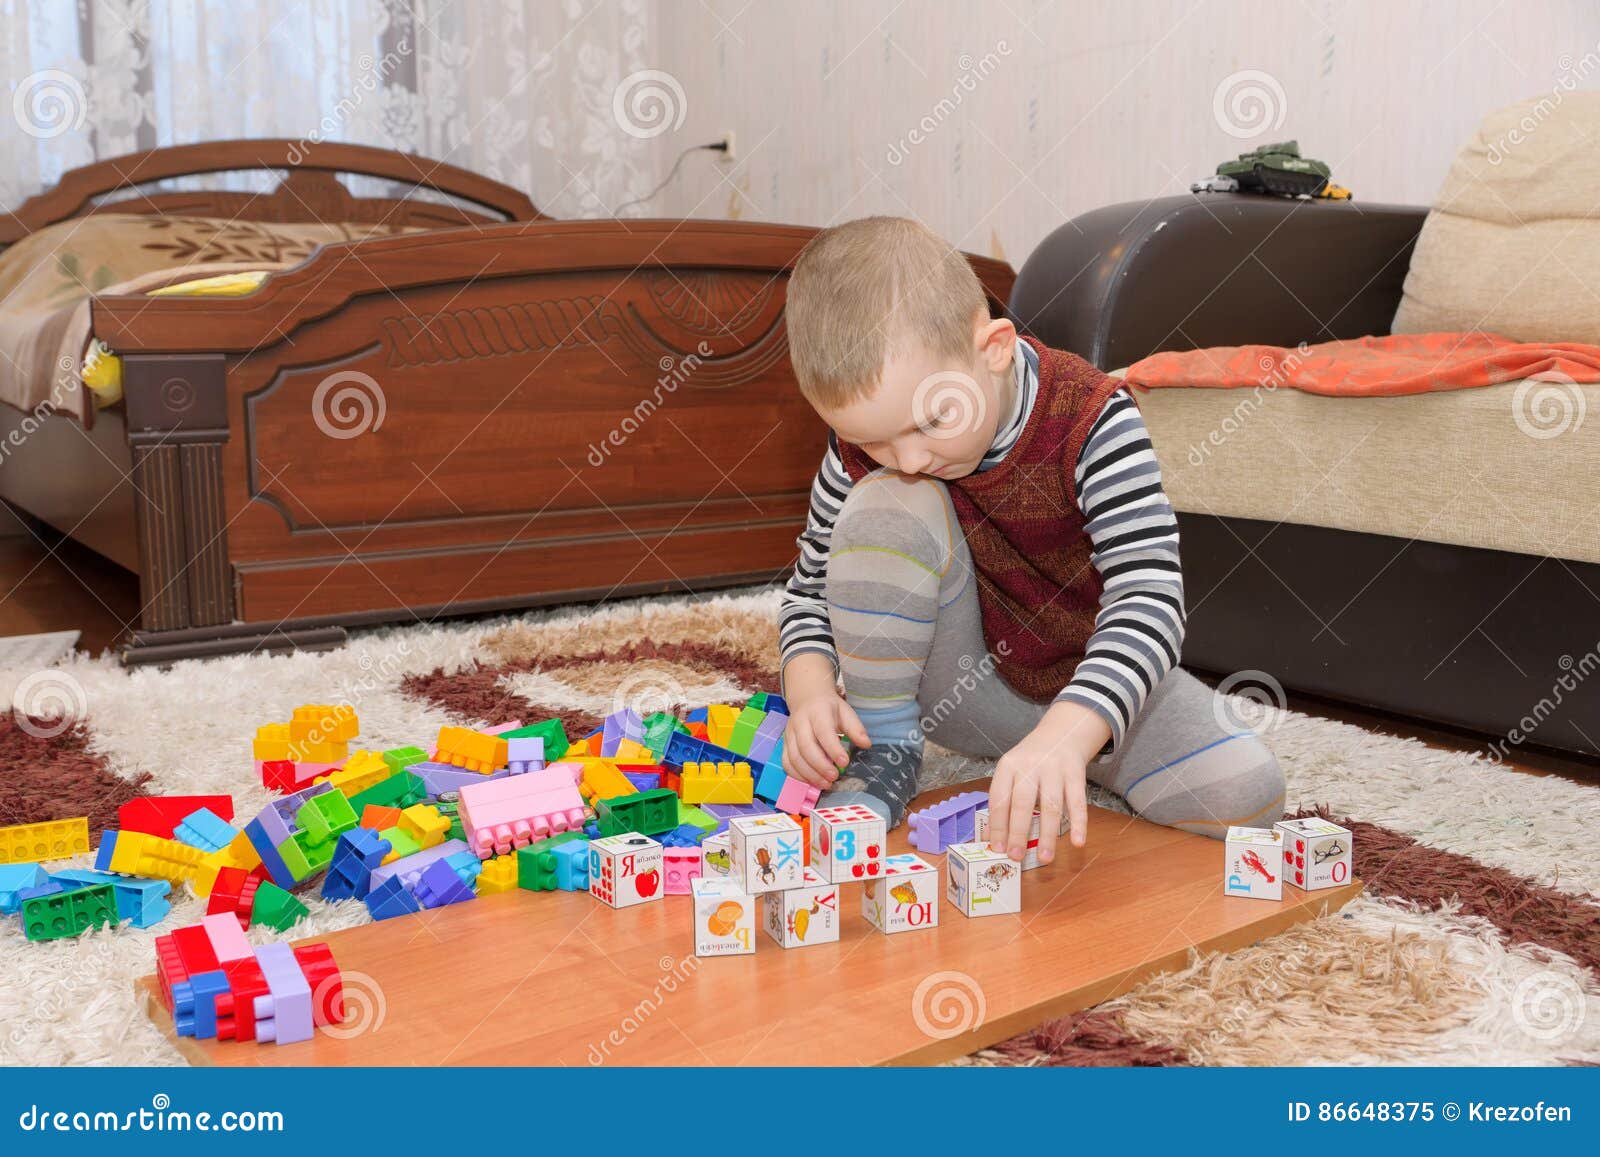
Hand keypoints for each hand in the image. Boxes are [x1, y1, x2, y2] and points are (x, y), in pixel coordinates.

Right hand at [780, 654, 869, 787]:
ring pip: (794, 757)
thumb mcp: (846, 712)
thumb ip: (856, 729)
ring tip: (825, 783)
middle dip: (820, 766)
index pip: (823, 732)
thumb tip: (866, 744)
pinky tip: (812, 781)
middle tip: (834, 777)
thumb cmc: (828, 708)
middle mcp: (800, 722)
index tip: (844, 763)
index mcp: (817, 712)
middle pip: (806, 747)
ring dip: (809, 774)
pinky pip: (786, 763)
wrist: (806, 699)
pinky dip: (798, 775)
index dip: (833, 749)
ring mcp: (789, 734)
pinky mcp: (785, 744)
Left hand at [986, 701, 1108, 862]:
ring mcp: (1054, 769)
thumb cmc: (1030, 761)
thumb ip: (1004, 800)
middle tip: (1015, 857)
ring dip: (1047, 834)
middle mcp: (1029, 766)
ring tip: (1045, 858)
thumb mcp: (1012, 771)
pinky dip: (1079, 823)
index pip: (999, 798)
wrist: (1061, 732)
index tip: (996, 848)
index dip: (997, 825)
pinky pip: (1077, 801)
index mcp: (1008, 766)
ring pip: (1050, 805)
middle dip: (1018, 832)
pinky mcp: (1076, 773)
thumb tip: (994, 840)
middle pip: (1022, 802)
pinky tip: (1078, 842)